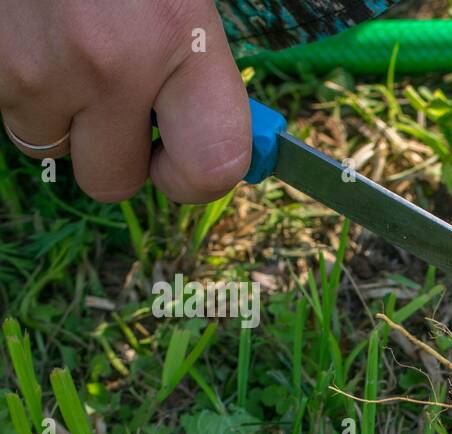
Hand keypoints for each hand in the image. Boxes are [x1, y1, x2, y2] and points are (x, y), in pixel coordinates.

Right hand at [1, 0, 249, 202]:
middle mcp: (108, 64)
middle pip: (111, 181)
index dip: (196, 179)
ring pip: (47, 144)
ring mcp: (33, 63)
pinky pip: (6, 101)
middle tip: (127, 108)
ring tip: (74, 48)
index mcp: (179, 41)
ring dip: (62, 114)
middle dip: (118, 153)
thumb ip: (203, 77)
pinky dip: (26, 78)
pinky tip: (40, 27)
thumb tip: (222, 154)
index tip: (186, 157)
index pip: (211, 169)